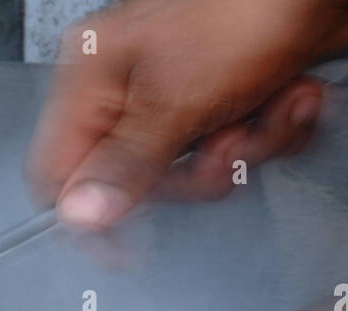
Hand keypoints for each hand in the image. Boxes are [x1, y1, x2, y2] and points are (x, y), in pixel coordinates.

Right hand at [27, 0, 347, 229]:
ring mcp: (180, 89)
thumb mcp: (176, 102)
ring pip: (197, 168)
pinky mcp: (228, 94)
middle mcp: (130, 82)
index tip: (123, 249)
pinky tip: (289, 95)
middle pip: (138, 180)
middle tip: (224, 150)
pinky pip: (240, 147)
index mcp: (93, 73)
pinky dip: (275, 130)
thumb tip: (78, 215)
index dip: (90, 215)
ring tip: (266, 110)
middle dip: (197, 173)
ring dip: (248, 149)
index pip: (58, 170)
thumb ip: (125, 166)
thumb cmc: (248, 6)